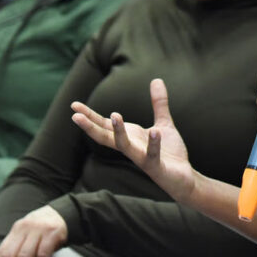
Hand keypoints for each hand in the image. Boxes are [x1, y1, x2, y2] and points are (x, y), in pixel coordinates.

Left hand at [0, 205, 66, 256]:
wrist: (64, 212)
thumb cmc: (43, 228)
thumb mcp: (28, 233)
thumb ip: (18, 246)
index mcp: (16, 230)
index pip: (1, 251)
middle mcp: (24, 229)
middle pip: (9, 256)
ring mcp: (38, 230)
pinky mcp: (52, 233)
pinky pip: (43, 256)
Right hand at [70, 79, 196, 203]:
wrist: (183, 177)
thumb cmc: (169, 153)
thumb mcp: (163, 123)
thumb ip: (159, 103)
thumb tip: (156, 79)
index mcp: (130, 137)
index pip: (104, 126)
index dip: (90, 115)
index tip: (73, 105)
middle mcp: (131, 148)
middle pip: (106, 137)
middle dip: (91, 127)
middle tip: (75, 116)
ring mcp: (142, 158)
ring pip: (125, 146)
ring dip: (118, 132)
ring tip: (115, 114)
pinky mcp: (156, 167)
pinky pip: (152, 155)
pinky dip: (153, 144)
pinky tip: (155, 132)